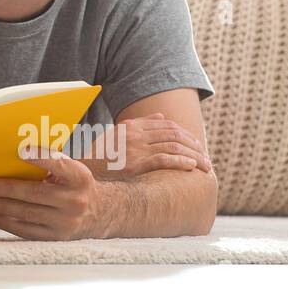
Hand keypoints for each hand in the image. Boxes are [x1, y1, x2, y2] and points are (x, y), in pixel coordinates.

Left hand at [0, 148, 108, 240]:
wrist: (100, 213)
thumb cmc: (74, 185)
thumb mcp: (72, 170)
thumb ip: (51, 162)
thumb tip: (15, 152)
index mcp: (79, 177)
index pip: (60, 165)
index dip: (41, 158)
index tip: (22, 151)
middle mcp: (75, 201)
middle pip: (36, 194)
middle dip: (7, 189)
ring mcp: (66, 222)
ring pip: (28, 214)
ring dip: (1, 207)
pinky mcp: (56, 237)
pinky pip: (27, 231)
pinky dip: (7, 223)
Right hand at [80, 112, 210, 179]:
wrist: (82, 172)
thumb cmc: (99, 156)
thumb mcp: (116, 135)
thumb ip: (139, 124)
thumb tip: (161, 116)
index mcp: (131, 125)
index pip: (166, 125)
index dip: (185, 134)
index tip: (196, 145)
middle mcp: (134, 134)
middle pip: (173, 135)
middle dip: (193, 146)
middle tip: (205, 158)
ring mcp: (135, 148)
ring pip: (173, 147)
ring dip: (193, 156)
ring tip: (205, 166)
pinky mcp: (135, 164)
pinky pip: (164, 160)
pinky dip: (181, 162)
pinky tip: (191, 167)